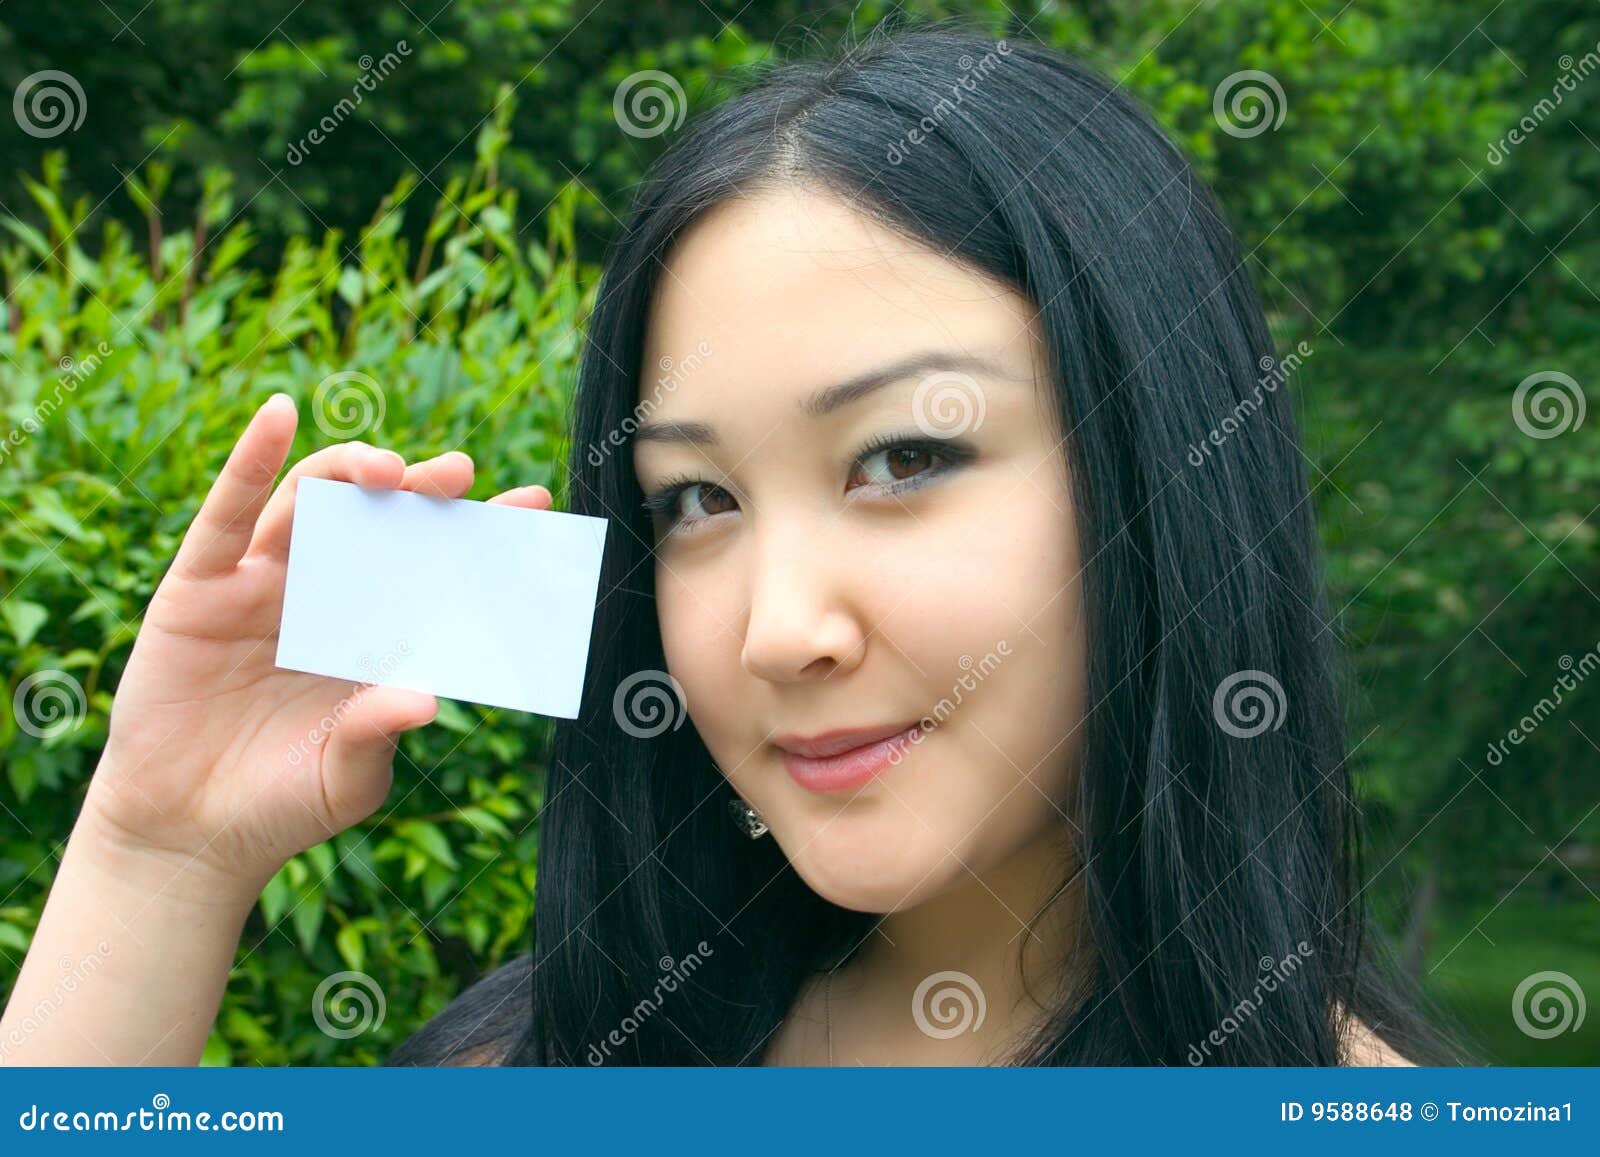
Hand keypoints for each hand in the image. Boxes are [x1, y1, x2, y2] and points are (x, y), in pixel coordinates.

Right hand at [79, 393, 551, 899]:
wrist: (187, 836)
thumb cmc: (281, 804)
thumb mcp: (347, 776)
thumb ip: (378, 732)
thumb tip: (426, 698)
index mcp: (376, 634)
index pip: (438, 568)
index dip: (482, 533)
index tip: (533, 503)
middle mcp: (327, 598)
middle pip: (381, 521)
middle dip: (422, 490)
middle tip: (457, 476)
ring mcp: (263, 587)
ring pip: (312, 504)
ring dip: (351, 471)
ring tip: (388, 468)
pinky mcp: (200, 589)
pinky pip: (226, 513)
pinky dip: (251, 459)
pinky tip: (278, 415)